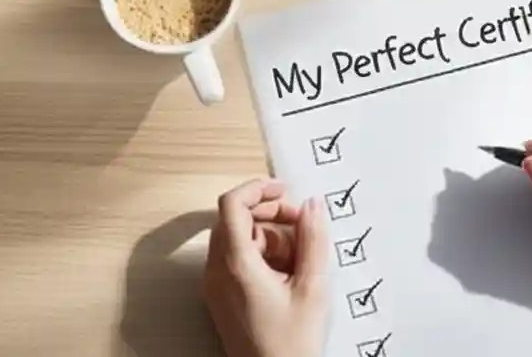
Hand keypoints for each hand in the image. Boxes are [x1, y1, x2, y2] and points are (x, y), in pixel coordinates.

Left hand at [203, 179, 329, 356]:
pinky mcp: (222, 297)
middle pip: (236, 220)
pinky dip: (263, 255)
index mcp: (235, 265)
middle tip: (302, 223)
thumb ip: (314, 239)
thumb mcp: (313, 286)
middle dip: (270, 214)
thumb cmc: (290, 344)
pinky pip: (238, 260)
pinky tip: (289, 273)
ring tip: (301, 258)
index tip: (284, 189)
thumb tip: (313, 205)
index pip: (232, 205)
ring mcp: (216, 286)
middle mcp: (217, 272)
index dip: (258, 189)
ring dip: (270, 236)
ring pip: (239, 239)